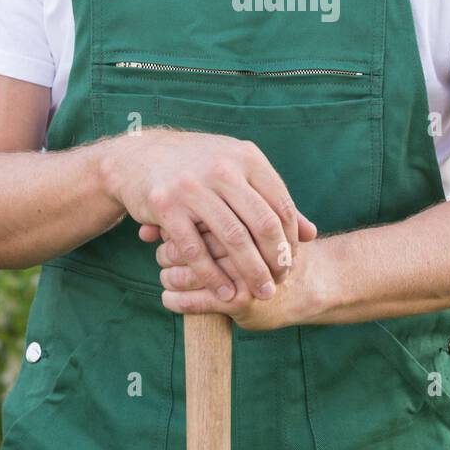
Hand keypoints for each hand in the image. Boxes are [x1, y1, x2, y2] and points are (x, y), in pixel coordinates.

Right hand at [100, 127, 316, 300]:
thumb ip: (272, 199)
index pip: (281, 204)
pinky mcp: (167, 206)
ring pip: (233, 238)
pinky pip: (195, 249)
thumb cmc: (197, 167)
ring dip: (250, 272)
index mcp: (246, 157)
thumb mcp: (237, 171)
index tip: (292, 263)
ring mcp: (193, 187)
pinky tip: (224, 292)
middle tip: (281, 282)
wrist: (138, 157)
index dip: (291, 239)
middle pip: (262, 223)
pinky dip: (213, 275)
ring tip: (260, 292)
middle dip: (275, 259)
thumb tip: (311, 233)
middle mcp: (223, 168)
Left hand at [156, 223, 330, 330]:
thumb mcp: (250, 226)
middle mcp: (244, 241)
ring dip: (173, 277)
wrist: (311, 283)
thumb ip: (210, 219)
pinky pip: (198, 302)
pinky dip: (179, 302)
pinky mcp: (242, 301)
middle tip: (160, 255)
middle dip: (171, 252)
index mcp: (246, 212)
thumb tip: (150, 225)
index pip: (200, 217)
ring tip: (165, 277)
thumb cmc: (270, 249)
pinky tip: (169, 300)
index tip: (162, 232)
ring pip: (191, 273)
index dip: (179, 223)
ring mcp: (243, 272)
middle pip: (192, 243)